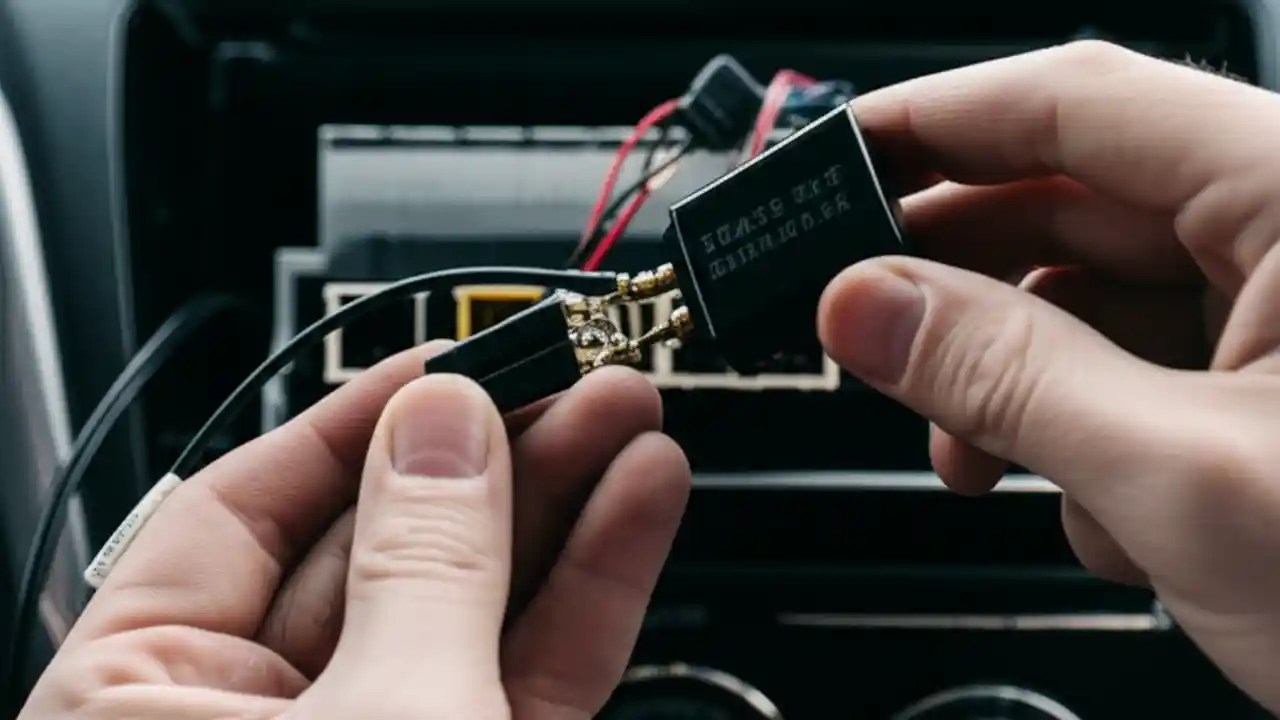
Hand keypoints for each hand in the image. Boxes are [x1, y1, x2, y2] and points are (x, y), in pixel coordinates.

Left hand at [19, 343, 690, 717]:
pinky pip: (535, 666)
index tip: (443, 358)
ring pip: (475, 603)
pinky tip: (639, 503)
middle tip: (568, 369)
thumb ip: (418, 566)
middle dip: (491, 448)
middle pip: (382, 543)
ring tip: (629, 413)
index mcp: (143, 703)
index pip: (241, 509)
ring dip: (563, 504)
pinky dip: (594, 587)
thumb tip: (444, 427)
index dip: (352, 420)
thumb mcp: (379, 714)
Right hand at [817, 41, 1279, 710]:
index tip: (830, 155)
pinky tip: (1093, 507)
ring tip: (974, 456)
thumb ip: (1008, 377)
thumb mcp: (1184, 479)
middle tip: (861, 326)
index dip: (931, 120)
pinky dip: (1082, 432)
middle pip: (1069, 205)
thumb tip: (864, 306)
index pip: (1076, 104)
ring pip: (1093, 301)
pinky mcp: (1278, 389)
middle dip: (956, 281)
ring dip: (1012, 380)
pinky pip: (1136, 369)